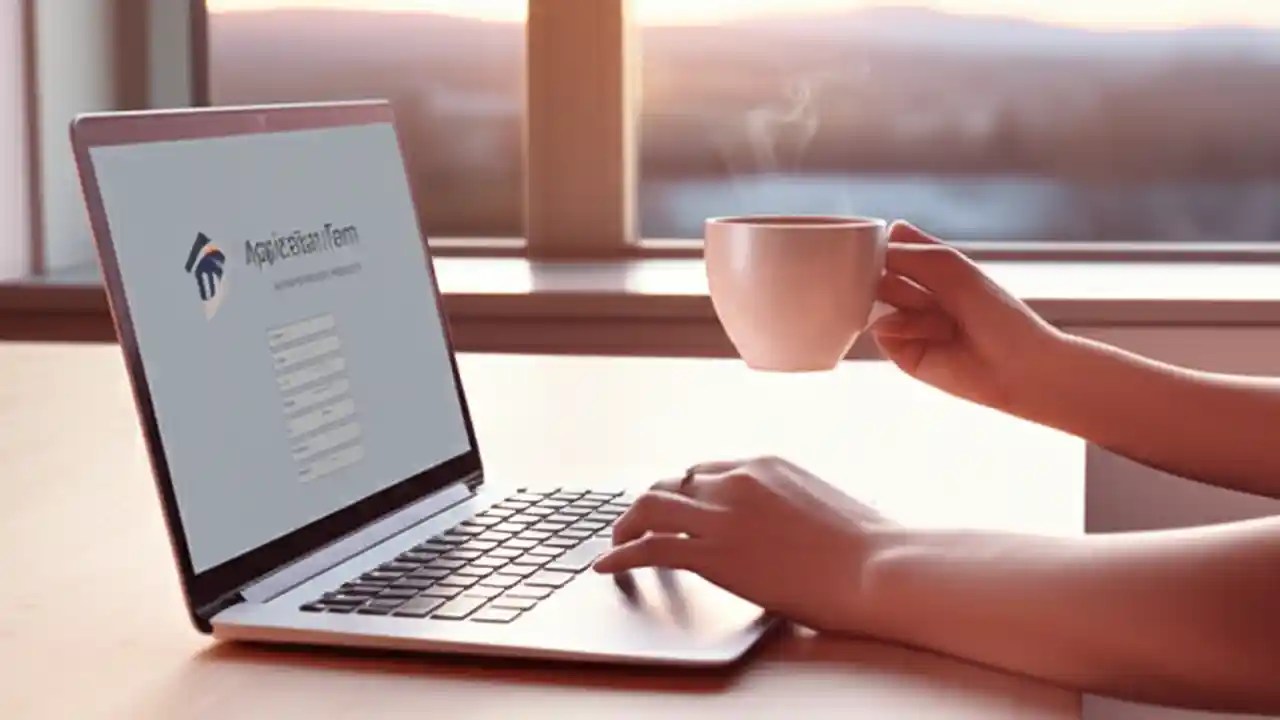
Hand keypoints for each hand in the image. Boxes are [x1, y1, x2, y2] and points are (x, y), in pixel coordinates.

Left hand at [593, 456, 896, 634]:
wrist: (876, 567)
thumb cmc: (867, 546)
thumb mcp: (825, 505)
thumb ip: (794, 505)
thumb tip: (793, 525)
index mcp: (765, 465)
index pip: (706, 470)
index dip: (686, 493)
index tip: (676, 511)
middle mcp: (737, 480)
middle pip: (673, 483)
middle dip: (650, 504)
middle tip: (636, 525)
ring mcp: (723, 515)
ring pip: (651, 505)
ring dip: (627, 524)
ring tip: (615, 541)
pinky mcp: (714, 553)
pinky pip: (651, 547)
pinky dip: (621, 554)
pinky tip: (606, 566)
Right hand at [871, 222, 1063, 413]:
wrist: (1017, 366)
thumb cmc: (996, 314)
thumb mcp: (951, 267)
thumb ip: (910, 253)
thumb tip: (869, 250)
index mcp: (930, 266)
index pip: (892, 246)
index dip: (878, 244)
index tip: (866, 243)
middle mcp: (915, 292)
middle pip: (877, 273)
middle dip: (883, 273)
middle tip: (913, 282)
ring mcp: (907, 322)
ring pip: (876, 301)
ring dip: (899, 301)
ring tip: (937, 315)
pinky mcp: (901, 351)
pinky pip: (882, 332)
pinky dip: (901, 328)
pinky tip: (931, 333)